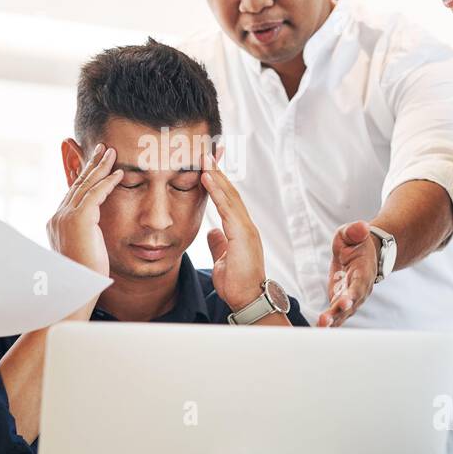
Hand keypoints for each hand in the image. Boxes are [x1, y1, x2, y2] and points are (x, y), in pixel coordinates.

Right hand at [46, 143, 122, 278]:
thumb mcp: (86, 250)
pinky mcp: (78, 220)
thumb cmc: (85, 277)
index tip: (95, 164)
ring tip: (111, 152)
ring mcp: (65, 217)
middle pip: (77, 184)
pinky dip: (107, 182)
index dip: (85, 177)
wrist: (76, 290)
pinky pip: (95, 194)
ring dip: (100, 167)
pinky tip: (118, 173)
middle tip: (102, 148)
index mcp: (57, 223)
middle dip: (91, 165)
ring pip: (85, 185)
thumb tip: (97, 232)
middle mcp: (58, 217)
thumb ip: (88, 235)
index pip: (73, 194)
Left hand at [200, 153, 267, 310]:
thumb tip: (212, 232)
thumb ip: (219, 244)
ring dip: (216, 175)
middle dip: (218, 172)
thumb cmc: (237, 284)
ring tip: (203, 158)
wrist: (249, 300)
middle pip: (231, 192)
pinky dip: (217, 191)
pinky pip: (227, 208)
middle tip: (205, 153)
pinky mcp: (243, 235)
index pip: (229, 201)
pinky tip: (207, 178)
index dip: (219, 183)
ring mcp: (246, 229)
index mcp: (241, 231)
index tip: (208, 166)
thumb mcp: (223, 260)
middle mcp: (246, 226)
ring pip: (230, 195)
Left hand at [317, 221, 377, 326]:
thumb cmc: (355, 243)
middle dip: (339, 312)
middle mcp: (359, 289)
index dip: (352, 294)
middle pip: (350, 304)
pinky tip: (317, 329)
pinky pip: (336, 315)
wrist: (363, 253)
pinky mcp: (341, 302)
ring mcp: (351, 298)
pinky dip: (328, 323)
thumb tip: (362, 227)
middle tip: (326, 321)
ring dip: (332, 321)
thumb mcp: (352, 233)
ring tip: (319, 327)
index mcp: (363, 272)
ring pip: (343, 313)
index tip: (345, 301)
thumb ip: (354, 231)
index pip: (359, 285)